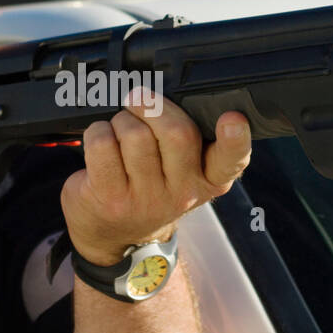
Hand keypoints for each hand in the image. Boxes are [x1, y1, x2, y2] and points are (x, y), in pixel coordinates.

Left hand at [61, 90, 251, 266]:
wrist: (114, 236)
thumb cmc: (150, 189)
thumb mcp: (181, 173)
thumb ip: (187, 140)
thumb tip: (164, 97)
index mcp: (209, 180)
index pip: (231, 160)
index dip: (235, 138)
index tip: (232, 119)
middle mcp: (183, 192)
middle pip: (176, 132)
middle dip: (152, 106)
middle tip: (138, 103)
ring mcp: (146, 198)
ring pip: (134, 133)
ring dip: (121, 121)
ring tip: (119, 132)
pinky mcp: (110, 197)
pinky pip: (102, 142)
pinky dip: (97, 132)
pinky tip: (101, 146)